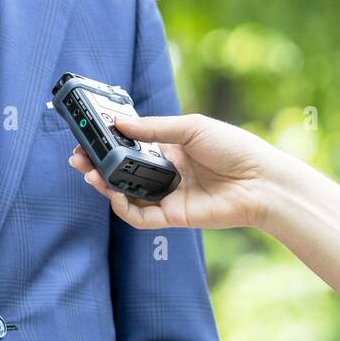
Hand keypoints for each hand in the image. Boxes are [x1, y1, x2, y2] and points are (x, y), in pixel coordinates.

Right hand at [67, 112, 276, 230]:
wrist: (262, 181)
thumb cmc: (234, 148)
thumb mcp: (192, 128)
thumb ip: (154, 128)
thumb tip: (119, 123)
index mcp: (169, 148)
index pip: (130, 145)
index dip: (108, 141)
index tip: (88, 133)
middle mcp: (165, 173)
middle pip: (122, 171)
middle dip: (97, 164)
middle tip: (77, 156)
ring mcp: (167, 196)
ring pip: (125, 194)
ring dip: (104, 185)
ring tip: (89, 172)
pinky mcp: (172, 217)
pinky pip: (139, 217)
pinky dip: (122, 207)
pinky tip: (112, 193)